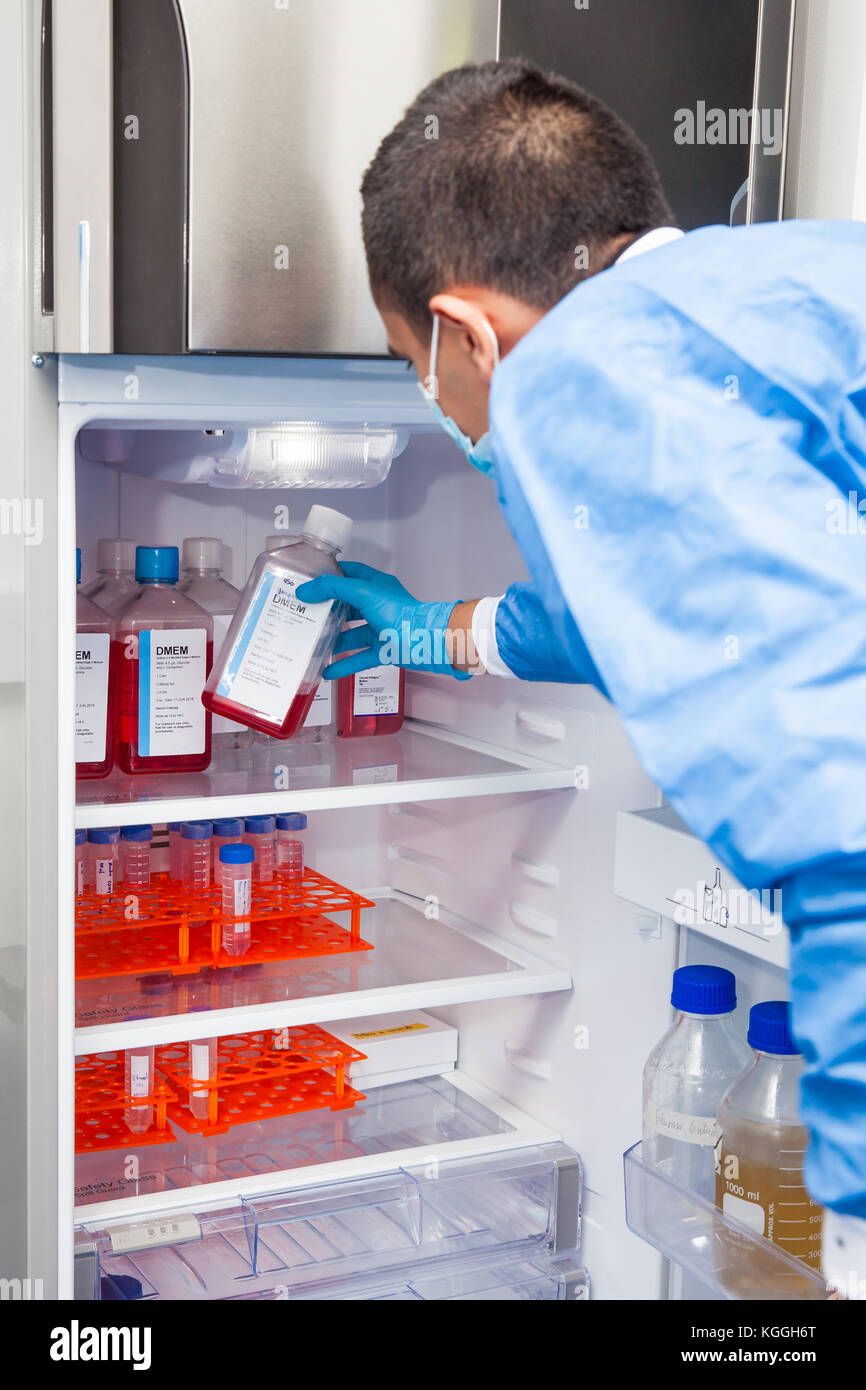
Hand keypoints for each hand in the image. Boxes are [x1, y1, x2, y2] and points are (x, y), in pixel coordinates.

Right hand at [295, 561, 469, 678]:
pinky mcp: (383, 650)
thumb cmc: (401, 613)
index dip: (331, 575)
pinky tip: (327, 670)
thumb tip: (307, 590)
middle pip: (347, 606)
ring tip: (313, 643)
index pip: (350, 574)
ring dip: (333, 640)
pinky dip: (343, 664)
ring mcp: (380, 628)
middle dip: (327, 611)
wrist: (425, 641)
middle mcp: (377, 605)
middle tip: (306, 613)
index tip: (311, 580)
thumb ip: (334, 589)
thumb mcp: (363, 593)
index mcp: (375, 586)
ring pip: (351, 634)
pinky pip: (359, 657)